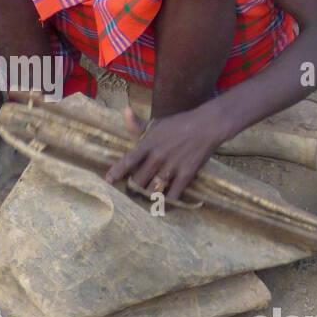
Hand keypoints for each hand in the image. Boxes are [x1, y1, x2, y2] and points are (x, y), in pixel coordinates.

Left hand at [105, 105, 224, 201]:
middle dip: (132, 188)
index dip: (117, 172)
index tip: (108, 181)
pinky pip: (172, 195)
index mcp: (149, 143)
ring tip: (144, 199)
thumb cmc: (179, 124)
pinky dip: (165, 204)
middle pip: (138, 180)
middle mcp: (158, 156)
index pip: (128, 160)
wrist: (207, 125)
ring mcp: (172, 166)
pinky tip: (162, 207)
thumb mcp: (157, 123)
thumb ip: (138, 123)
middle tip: (130, 192)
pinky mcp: (186, 174)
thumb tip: (124, 110)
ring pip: (152, 190)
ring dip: (146, 196)